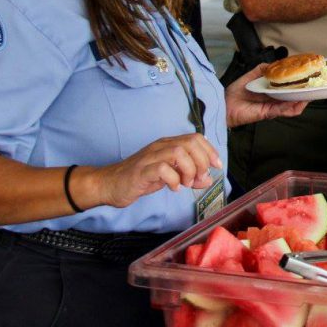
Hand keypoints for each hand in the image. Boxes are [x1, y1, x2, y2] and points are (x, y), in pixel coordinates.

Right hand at [92, 134, 222, 207]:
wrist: (110, 184)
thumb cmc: (140, 178)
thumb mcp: (170, 177)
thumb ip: (189, 176)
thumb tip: (208, 179)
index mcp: (168, 144)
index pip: (195, 138)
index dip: (210, 151)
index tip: (217, 166)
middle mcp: (160, 147)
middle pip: (190, 143)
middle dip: (202, 161)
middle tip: (199, 178)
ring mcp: (150, 157)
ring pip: (179, 153)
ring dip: (189, 170)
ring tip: (186, 183)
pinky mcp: (141, 170)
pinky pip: (163, 169)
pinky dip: (173, 179)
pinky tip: (173, 188)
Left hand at [225, 63, 307, 127]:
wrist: (224, 103)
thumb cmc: (236, 92)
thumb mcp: (251, 76)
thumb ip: (263, 69)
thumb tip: (275, 63)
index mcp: (272, 93)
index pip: (290, 90)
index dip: (300, 86)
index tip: (309, 78)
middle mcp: (275, 101)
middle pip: (295, 101)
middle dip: (306, 95)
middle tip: (315, 86)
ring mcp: (272, 108)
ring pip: (292, 108)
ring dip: (301, 102)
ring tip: (309, 94)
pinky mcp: (266, 113)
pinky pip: (281, 110)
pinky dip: (289, 106)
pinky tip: (295, 100)